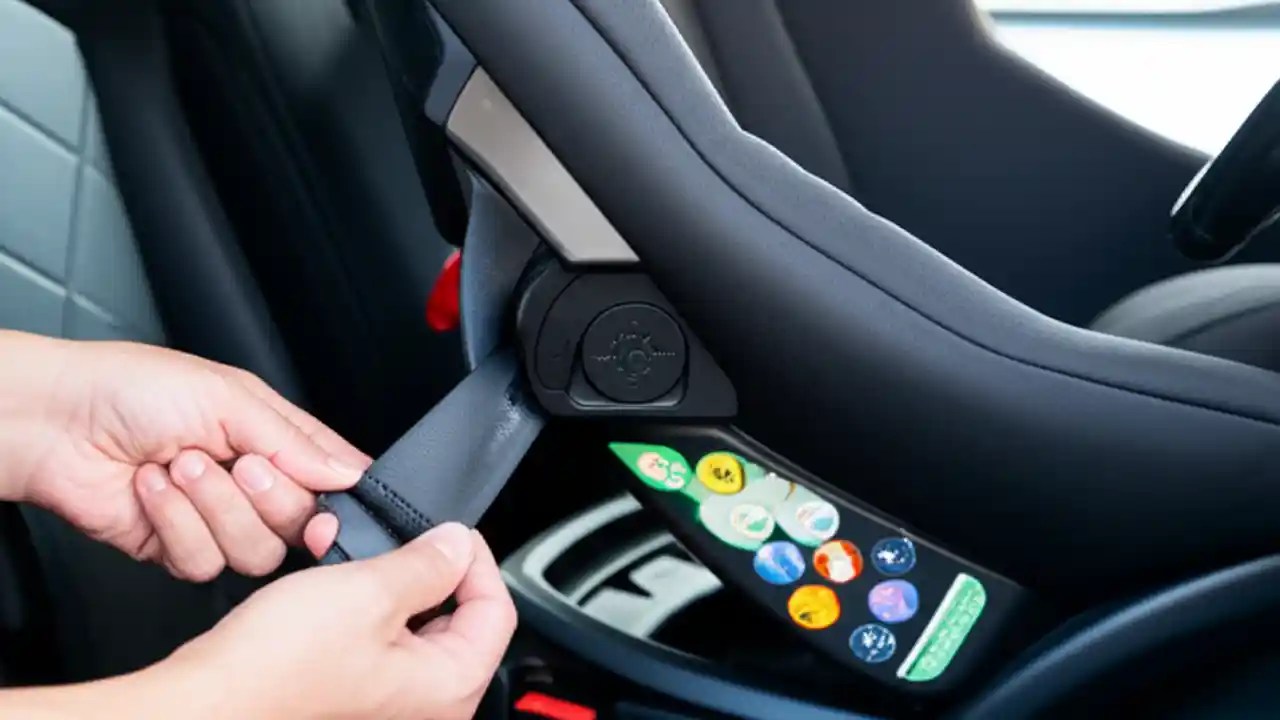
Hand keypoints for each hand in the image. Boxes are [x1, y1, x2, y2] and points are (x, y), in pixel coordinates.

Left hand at [2, 332, 370, 579]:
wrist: (57, 421)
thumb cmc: (134, 388)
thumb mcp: (230, 398)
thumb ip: (295, 443)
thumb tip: (350, 474)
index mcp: (275, 439)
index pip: (334, 479)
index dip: (341, 501)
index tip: (332, 511)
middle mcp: (252, 484)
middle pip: (301, 525)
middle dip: (269, 498)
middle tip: (240, 464)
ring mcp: (216, 520)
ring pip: (255, 552)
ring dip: (214, 507)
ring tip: (181, 465)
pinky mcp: (176, 549)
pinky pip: (202, 563)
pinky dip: (175, 523)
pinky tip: (153, 488)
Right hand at [151, 523, 517, 719]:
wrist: (206, 704)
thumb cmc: (277, 666)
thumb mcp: (367, 591)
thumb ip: (427, 563)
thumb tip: (457, 544)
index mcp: (449, 687)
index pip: (497, 610)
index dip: (476, 559)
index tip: (449, 531)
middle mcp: (426, 706)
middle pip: (460, 619)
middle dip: (427, 568)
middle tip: (400, 537)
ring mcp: (388, 703)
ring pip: (416, 625)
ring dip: (389, 580)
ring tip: (357, 552)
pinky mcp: (353, 695)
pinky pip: (380, 640)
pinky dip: (364, 604)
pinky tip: (336, 580)